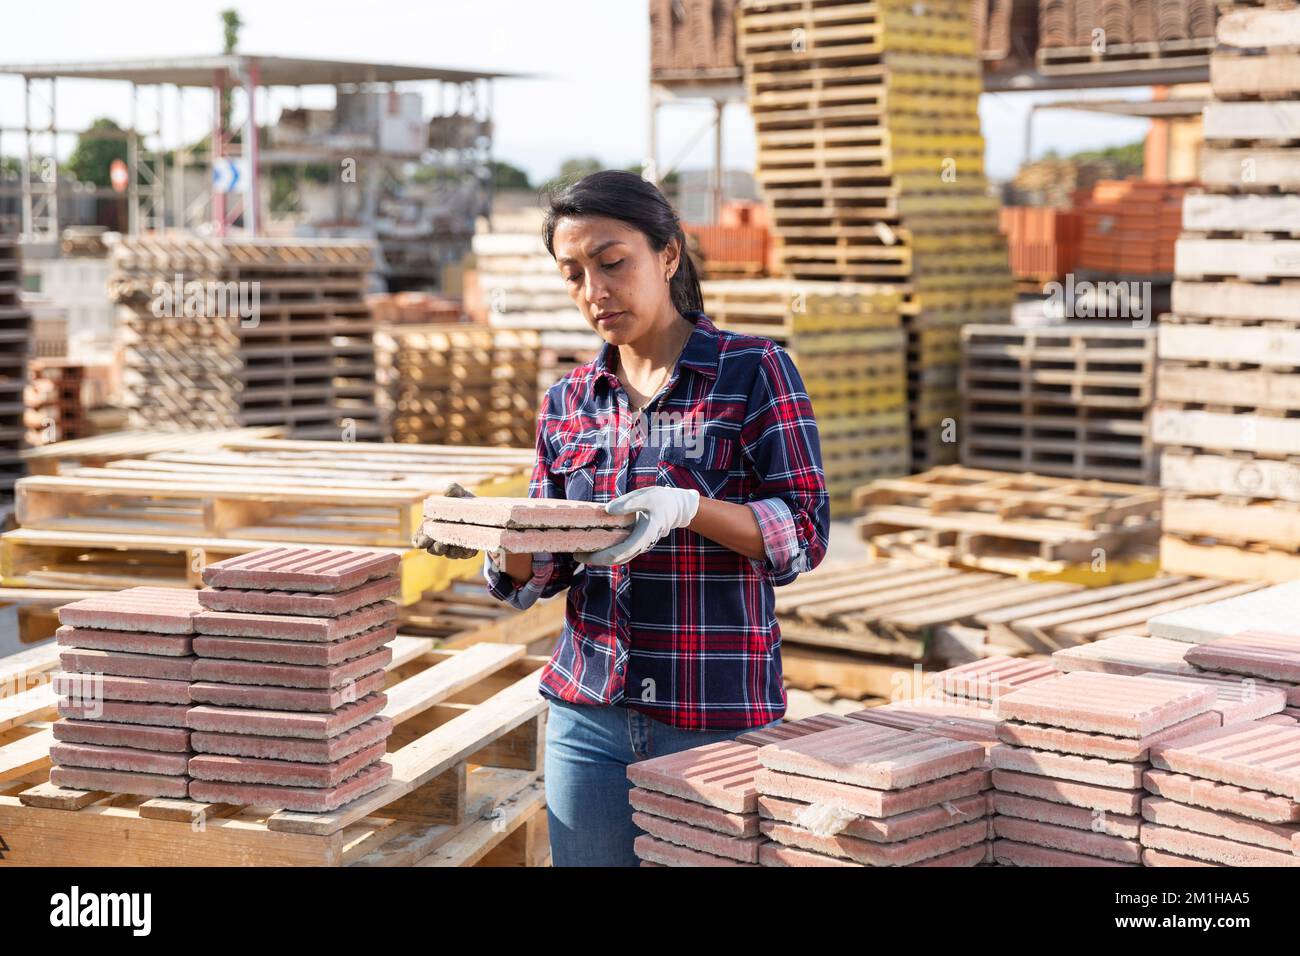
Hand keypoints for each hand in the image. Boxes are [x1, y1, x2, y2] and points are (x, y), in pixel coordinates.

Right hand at [413, 482, 480, 559]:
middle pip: (434, 549)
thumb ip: (452, 490)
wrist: (484, 510)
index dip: (420, 541)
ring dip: (452, 550)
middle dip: (436, 548)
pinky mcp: (467, 551)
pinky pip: (465, 554)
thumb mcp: (458, 493)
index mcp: (431, 527)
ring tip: (457, 543)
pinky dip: (467, 551)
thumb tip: (448, 490)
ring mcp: (453, 547)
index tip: (423, 541)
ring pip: (450, 554)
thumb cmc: (463, 500)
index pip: (420, 539)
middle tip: (441, 544)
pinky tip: (470, 546)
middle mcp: (440, 540)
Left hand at [574, 486, 700, 565]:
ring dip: (599, 558)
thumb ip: (628, 503)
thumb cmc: (661, 500)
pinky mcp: (636, 542)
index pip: (618, 553)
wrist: (675, 507)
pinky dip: (606, 551)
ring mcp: (639, 546)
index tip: (582, 553)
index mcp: (643, 537)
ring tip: (581, 551)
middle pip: (615, 560)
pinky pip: (619, 551)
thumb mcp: (646, 496)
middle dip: (594, 559)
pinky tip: (594, 545)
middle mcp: (641, 545)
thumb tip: (608, 510)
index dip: (598, 556)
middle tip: (575, 554)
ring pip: (617, 558)